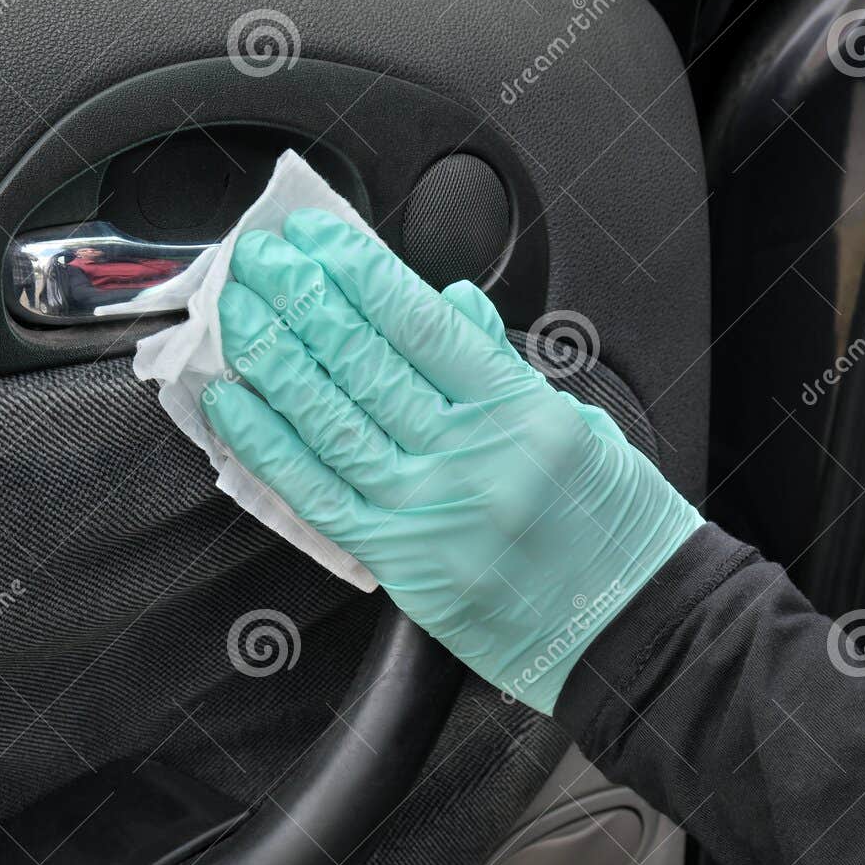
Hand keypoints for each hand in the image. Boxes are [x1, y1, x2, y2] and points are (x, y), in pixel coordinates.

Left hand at [200, 209, 701, 711]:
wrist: (630, 626)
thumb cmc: (612, 527)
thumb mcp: (579, 424)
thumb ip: (501, 364)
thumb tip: (445, 303)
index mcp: (519, 410)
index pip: (419, 323)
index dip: (356, 272)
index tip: (315, 237)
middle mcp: (471, 457)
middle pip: (364, 363)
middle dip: (300, 299)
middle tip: (260, 258)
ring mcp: (430, 512)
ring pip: (329, 420)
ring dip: (272, 357)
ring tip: (237, 312)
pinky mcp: (401, 564)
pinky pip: (316, 495)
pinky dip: (267, 445)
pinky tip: (234, 402)